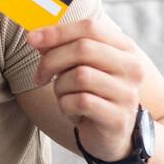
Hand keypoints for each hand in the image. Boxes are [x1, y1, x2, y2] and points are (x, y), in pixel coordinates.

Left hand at [27, 17, 144, 161]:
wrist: (112, 136)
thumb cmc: (91, 95)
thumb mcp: (78, 67)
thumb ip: (61, 48)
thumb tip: (35, 36)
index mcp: (124, 48)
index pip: (90, 27)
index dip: (57, 31)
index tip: (31, 39)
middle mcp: (132, 68)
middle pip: (83, 49)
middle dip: (52, 61)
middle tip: (40, 77)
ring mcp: (127, 93)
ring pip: (79, 76)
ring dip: (60, 88)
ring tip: (65, 97)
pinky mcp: (118, 118)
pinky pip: (80, 102)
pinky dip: (66, 106)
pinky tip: (73, 113)